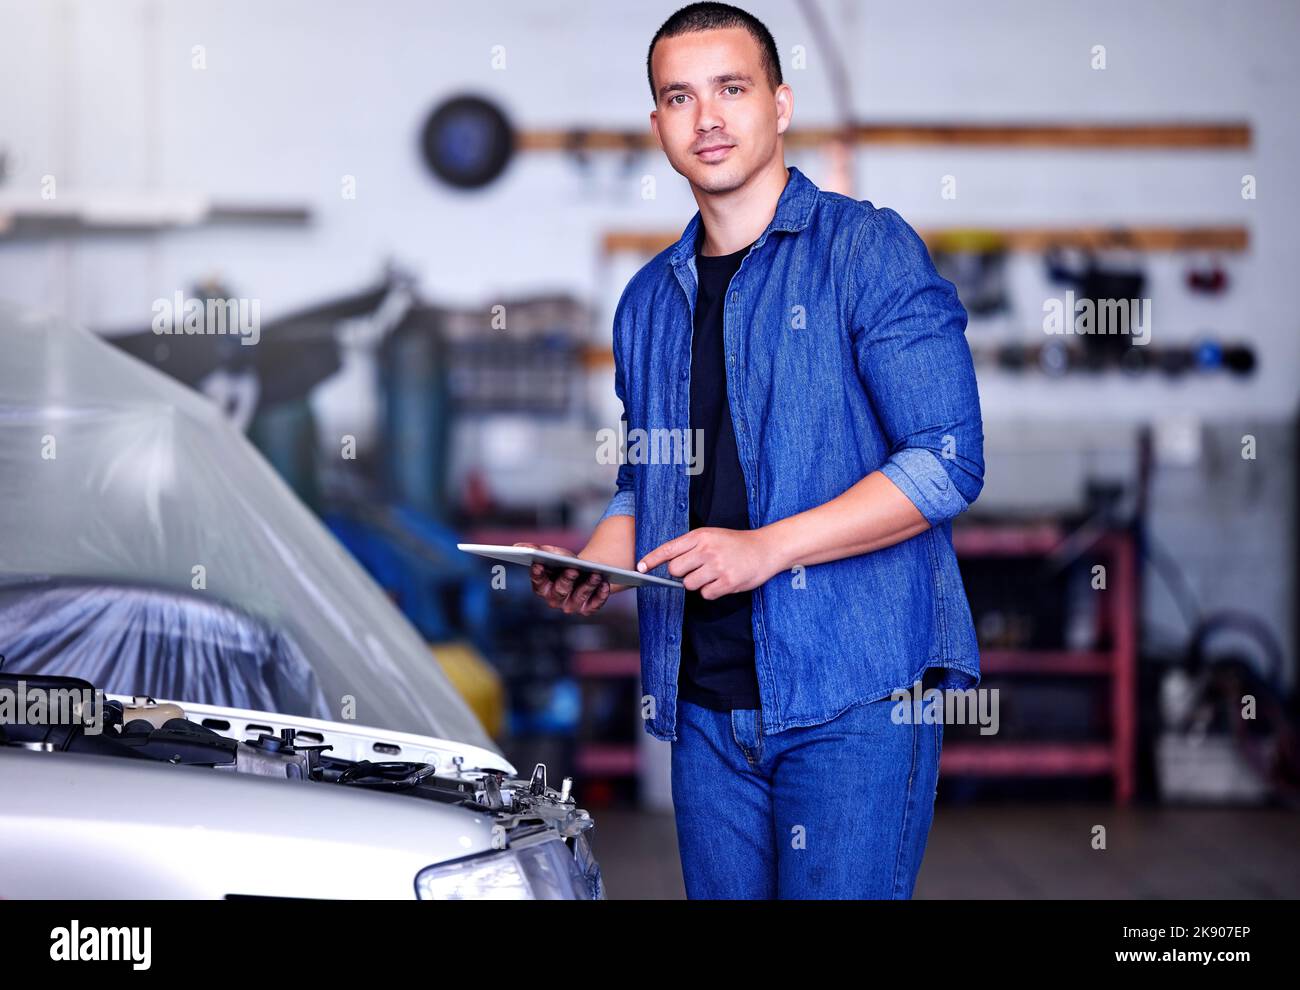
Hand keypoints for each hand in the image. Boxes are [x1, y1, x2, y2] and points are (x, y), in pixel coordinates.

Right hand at [513, 542, 627, 615]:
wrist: (586, 572)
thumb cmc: (566, 563)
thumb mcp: (554, 553)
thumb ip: (538, 550)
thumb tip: (519, 546)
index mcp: (543, 587)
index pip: (538, 584)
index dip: (537, 575)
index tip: (538, 564)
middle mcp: (555, 600)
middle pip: (559, 592)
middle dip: (566, 580)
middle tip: (573, 569)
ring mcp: (571, 606)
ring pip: (578, 597)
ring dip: (587, 586)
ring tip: (595, 574)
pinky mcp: (587, 609)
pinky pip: (594, 605)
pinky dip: (600, 595)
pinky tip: (604, 584)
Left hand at [636, 528, 782, 599]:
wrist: (765, 549)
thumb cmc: (735, 543)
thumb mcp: (711, 535)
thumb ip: (690, 546)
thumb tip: (668, 563)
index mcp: (700, 536)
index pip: (669, 549)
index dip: (652, 560)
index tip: (640, 568)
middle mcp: (707, 550)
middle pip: (675, 570)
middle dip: (681, 574)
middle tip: (697, 569)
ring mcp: (717, 567)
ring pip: (689, 585)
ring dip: (698, 584)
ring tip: (713, 574)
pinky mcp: (727, 582)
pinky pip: (706, 595)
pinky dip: (712, 592)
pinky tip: (722, 581)